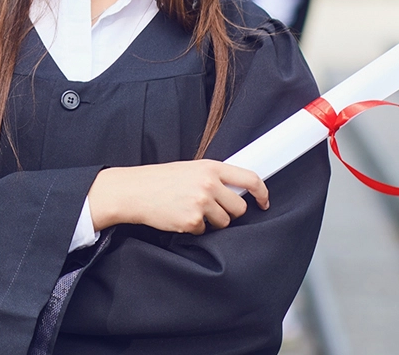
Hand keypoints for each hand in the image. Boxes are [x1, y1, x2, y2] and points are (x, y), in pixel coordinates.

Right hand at [87, 160, 268, 234]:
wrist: (135, 191)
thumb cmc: (160, 179)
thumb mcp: (189, 169)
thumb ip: (212, 176)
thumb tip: (236, 190)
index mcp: (210, 167)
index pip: (249, 178)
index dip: (262, 191)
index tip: (264, 201)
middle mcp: (208, 183)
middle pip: (239, 207)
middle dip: (230, 212)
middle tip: (212, 208)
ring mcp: (201, 203)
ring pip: (225, 222)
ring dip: (212, 222)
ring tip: (191, 210)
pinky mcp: (193, 221)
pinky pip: (205, 231)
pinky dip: (195, 228)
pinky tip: (180, 217)